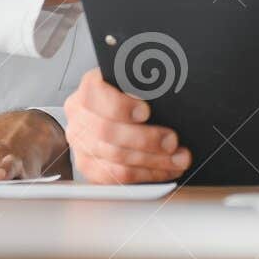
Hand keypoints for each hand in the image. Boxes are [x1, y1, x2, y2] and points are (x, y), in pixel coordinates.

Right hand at [62, 67, 190, 183]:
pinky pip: (117, 177)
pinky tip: (164, 170)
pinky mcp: (90, 167)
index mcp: (89, 87)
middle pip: (106, 131)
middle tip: (172, 141)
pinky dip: (145, 175)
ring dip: (152, 161)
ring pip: (115, 157)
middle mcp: (80, 116)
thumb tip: (166, 96)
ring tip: (178, 159)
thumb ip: (144, 85)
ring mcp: (82, 143)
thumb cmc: (135, 95)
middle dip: (145, 139)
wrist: (120, 110)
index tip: (145, 112)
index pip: (94, 95)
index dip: (120, 106)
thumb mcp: (137, 81)